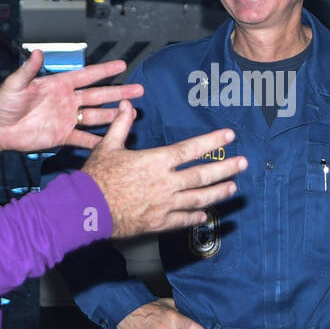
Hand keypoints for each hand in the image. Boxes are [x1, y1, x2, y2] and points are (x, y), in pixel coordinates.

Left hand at [0, 51, 141, 154]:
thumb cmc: (3, 103)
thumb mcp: (15, 84)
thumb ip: (28, 69)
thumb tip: (37, 52)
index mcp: (59, 85)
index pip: (87, 75)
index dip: (105, 70)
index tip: (122, 64)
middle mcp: (67, 100)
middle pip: (98, 96)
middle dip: (119, 92)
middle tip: (138, 90)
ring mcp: (66, 118)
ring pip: (96, 116)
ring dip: (113, 115)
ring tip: (131, 114)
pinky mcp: (62, 136)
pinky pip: (83, 138)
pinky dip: (96, 140)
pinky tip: (110, 141)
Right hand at [82, 100, 245, 237]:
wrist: (86, 209)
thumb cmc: (96, 177)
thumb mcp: (108, 146)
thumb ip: (122, 125)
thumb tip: (128, 105)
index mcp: (155, 161)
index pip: (191, 149)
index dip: (212, 141)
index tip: (229, 136)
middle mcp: (165, 183)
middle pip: (203, 175)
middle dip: (226, 168)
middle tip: (243, 164)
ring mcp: (165, 204)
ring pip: (199, 198)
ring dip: (218, 192)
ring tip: (232, 188)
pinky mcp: (159, 223)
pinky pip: (183, 220)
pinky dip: (196, 217)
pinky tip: (206, 214)